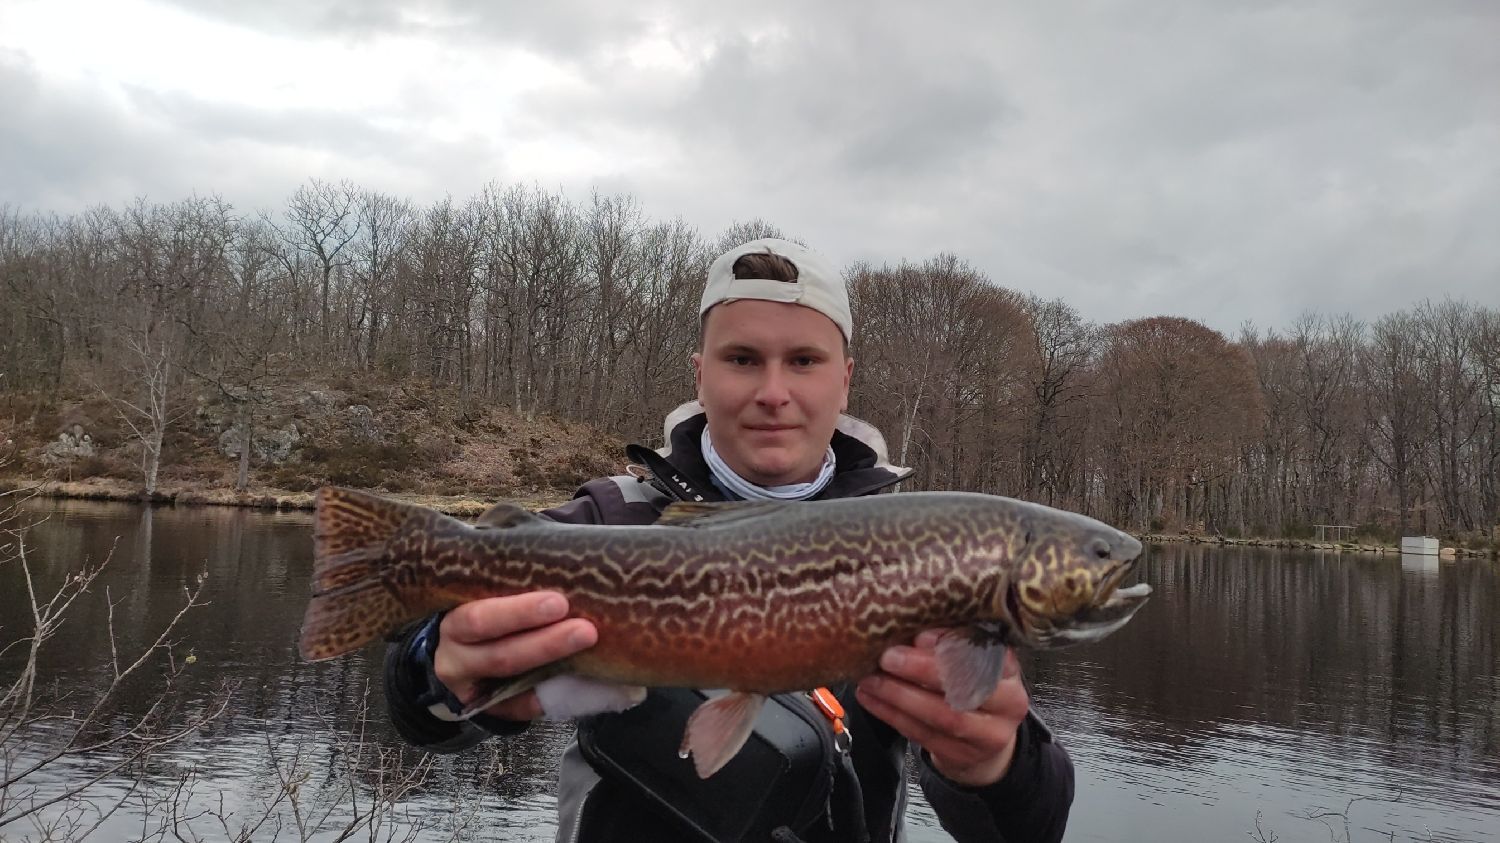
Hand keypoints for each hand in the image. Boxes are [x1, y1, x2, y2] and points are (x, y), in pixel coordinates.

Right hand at [433, 592, 597, 721]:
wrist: (453, 656)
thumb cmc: (478, 615)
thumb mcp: (480, 602)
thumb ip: (511, 595)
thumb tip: (568, 586)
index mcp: (454, 625)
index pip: (482, 619)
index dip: (519, 613)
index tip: (559, 603)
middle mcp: (456, 660)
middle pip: (502, 655)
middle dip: (546, 644)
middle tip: (586, 631)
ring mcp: (468, 690)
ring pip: (510, 680)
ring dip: (552, 666)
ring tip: (586, 649)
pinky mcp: (485, 709)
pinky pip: (517, 708)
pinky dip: (546, 697)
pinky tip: (573, 687)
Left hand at [856, 629, 1028, 787]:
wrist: (985, 736)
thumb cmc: (972, 683)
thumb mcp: (971, 657)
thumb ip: (950, 642)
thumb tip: (921, 637)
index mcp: (1009, 672)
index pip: (988, 657)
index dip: (954, 648)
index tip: (919, 637)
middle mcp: (1007, 704)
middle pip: (964, 690)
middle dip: (919, 672)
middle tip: (887, 658)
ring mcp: (987, 735)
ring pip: (940, 716)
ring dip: (899, 696)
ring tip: (871, 679)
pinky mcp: (961, 755)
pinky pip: (922, 734)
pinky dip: (892, 714)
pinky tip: (872, 698)